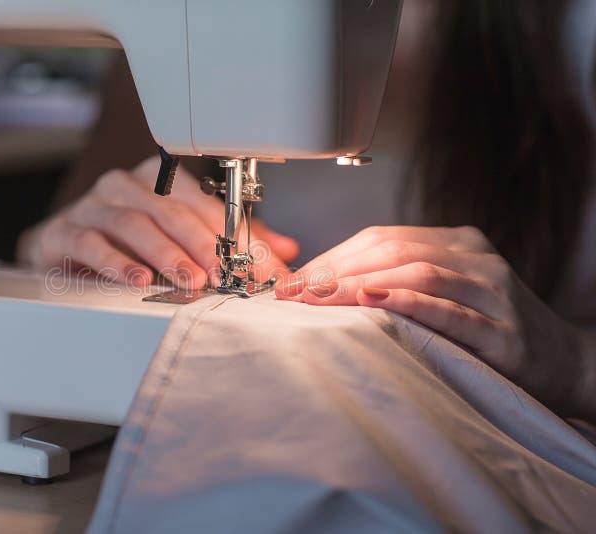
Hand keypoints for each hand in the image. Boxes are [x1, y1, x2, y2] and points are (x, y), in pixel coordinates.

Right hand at [18, 156, 298, 288]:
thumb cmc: (126, 242)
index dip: (235, 234)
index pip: (203, 203)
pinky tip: (138, 279)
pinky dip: (117, 262)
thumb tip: (285, 252)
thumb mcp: (181, 238)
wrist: (62, 249)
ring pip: (135, 224)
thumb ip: (231, 242)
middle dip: (203, 244)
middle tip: (224, 273)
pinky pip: (92, 242)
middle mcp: (126, 186)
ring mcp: (93, 206)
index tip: (259, 267)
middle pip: (171, 210)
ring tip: (189, 280)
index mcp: (159, 180)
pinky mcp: (64, 231)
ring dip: (166, 255)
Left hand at [276, 225, 592, 416]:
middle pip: (391, 250)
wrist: (565, 365)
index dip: (330, 257)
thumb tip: (323, 289)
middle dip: (334, 270)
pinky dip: (408, 302)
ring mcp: (492, 291)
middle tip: (291, 292)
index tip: (290, 280)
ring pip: (417, 271)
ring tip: (317, 297)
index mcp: (457, 243)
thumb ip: (397, 283)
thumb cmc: (491, 332)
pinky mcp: (503, 331)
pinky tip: (373, 299)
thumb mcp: (445, 295)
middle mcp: (475, 259)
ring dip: (359, 282)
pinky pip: (450, 309)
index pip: (380, 238)